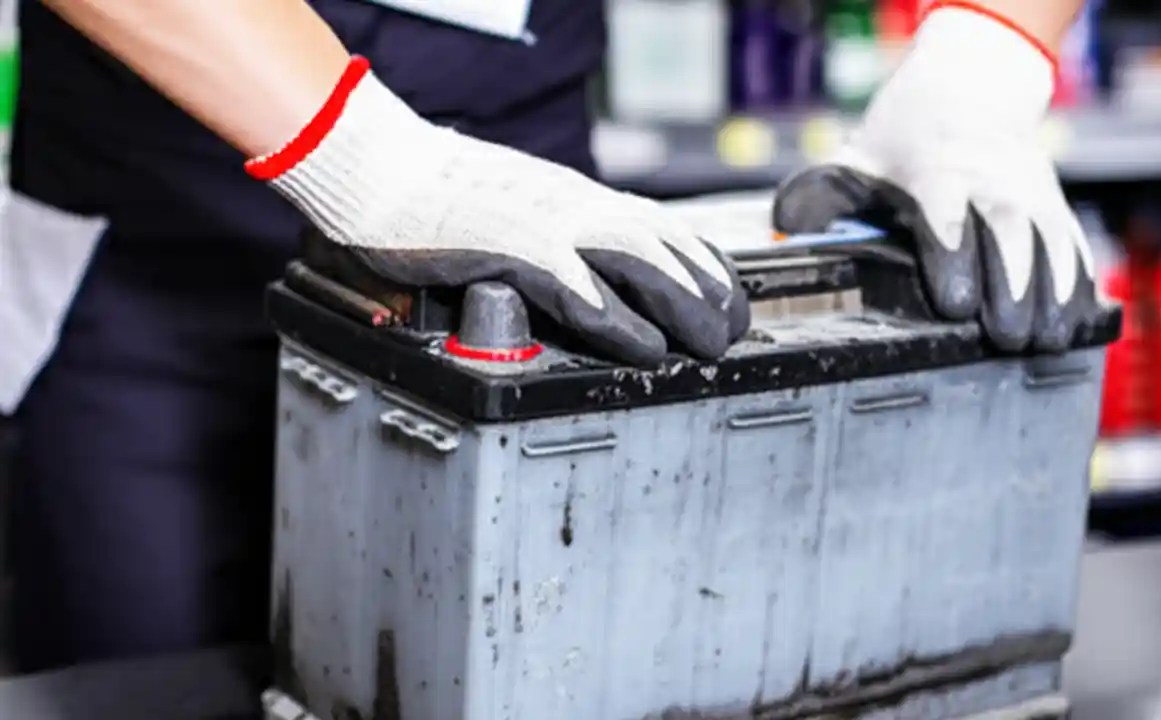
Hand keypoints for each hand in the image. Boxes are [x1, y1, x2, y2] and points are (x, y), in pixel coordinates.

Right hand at [250, 58, 749, 365]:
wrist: (379, 169)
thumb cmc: (438, 197)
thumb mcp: (518, 213)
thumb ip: (557, 243)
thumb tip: (589, 282)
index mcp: (576, 199)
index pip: (661, 226)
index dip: (703, 264)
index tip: (728, 298)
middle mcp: (573, 206)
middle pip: (663, 242)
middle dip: (708, 288)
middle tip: (733, 330)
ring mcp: (544, 224)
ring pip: (637, 260)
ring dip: (681, 303)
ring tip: (709, 343)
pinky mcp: (509, 248)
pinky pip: (576, 286)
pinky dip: (616, 318)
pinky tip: (642, 347)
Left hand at [773, 7, 1098, 352]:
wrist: (971, 89)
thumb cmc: (904, 138)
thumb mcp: (857, 158)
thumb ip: (822, 196)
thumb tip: (786, 226)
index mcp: (938, 172)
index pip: (947, 215)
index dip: (952, 258)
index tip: (955, 305)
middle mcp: (991, 181)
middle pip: (1007, 234)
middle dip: (1012, 287)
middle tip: (1008, 338)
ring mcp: (1030, 194)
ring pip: (1048, 242)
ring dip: (1052, 293)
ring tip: (1048, 341)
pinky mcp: (1054, 206)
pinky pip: (1074, 244)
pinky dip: (1079, 283)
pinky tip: (1079, 323)